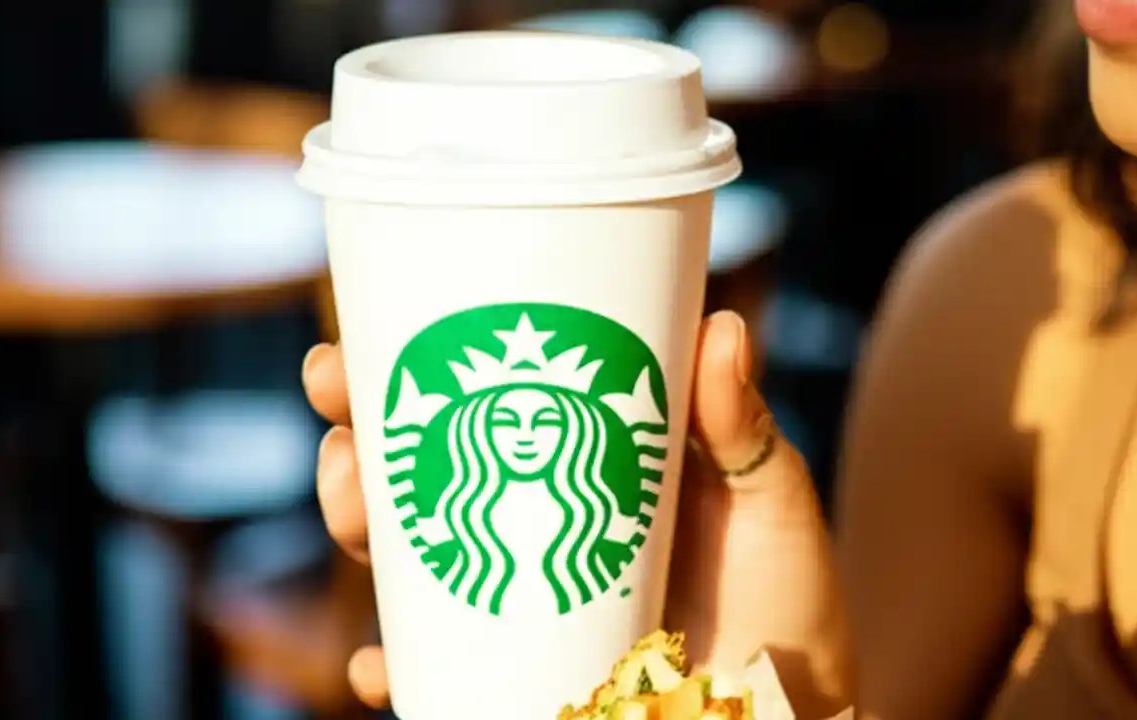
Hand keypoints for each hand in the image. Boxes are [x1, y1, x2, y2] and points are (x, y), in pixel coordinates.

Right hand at [303, 310, 854, 716]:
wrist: (789, 699)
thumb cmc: (786, 591)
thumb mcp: (768, 497)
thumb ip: (741, 426)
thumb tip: (724, 324)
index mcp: (572, 466)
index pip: (471, 406)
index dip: (401, 377)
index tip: (348, 353)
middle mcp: (528, 526)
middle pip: (413, 480)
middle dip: (355, 454)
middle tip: (346, 438)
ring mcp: (517, 600)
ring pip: (405, 564)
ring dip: (356, 533)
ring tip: (358, 522)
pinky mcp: (520, 675)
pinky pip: (437, 674)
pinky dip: (394, 671)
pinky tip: (380, 668)